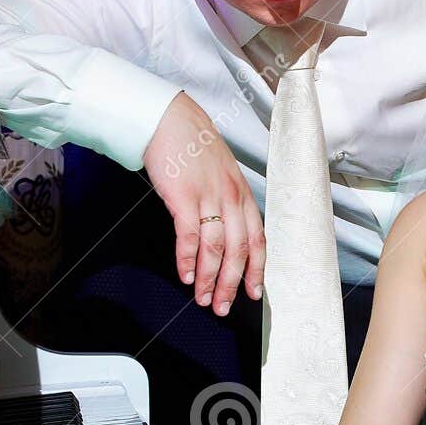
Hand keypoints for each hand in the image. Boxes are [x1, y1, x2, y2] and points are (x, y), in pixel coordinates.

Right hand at [142, 92, 265, 314]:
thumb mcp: (219, 173)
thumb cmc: (190, 145)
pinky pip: (189, 235)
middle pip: (239, 250)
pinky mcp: (183, 195)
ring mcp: (208, 196)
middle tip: (222, 306)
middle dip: (232, 283)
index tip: (255, 293)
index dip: (257, 269)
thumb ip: (224, 201)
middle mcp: (230, 196)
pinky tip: (185, 275)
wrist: (168, 117)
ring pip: (216, 248)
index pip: (258, 238)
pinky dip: (188, 259)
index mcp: (241, 192)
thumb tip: (222, 233)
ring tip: (202, 298)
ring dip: (209, 278)